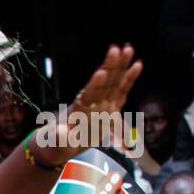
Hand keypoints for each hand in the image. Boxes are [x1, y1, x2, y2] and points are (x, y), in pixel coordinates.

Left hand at [36, 44, 142, 164]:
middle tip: (116, 49)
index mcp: (79, 109)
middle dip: (110, 67)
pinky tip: (137, 64)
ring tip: (128, 49)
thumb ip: (59, 136)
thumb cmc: (56, 142)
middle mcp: (92, 103)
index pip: (89, 95)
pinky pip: (122, 91)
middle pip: (104, 83)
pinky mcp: (111, 108)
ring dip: (121, 67)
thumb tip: (58, 133)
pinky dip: (129, 79)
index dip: (95, 85)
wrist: (60, 144)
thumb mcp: (56, 141)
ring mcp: (102, 104)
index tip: (101, 72)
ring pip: (113, 82)